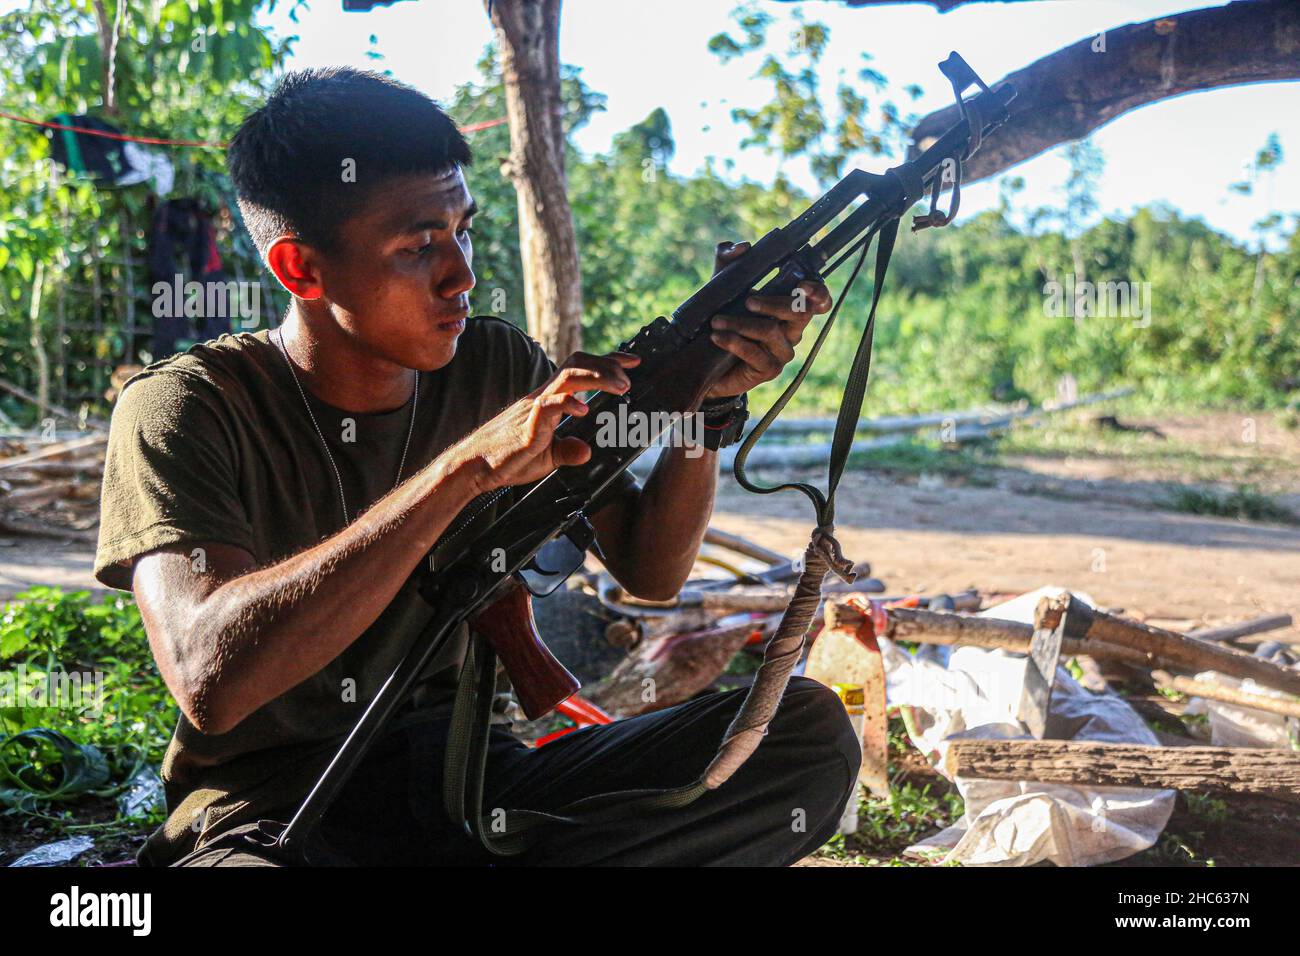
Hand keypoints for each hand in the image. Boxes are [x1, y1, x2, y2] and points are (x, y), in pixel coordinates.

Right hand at [445, 350, 640, 492]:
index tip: (633, 360)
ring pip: (567, 377)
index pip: (581, 370)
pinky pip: (548, 406)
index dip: (609, 361)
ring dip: (598, 377)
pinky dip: (567, 404)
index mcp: (549, 400)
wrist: (474, 466)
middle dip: (607, 365)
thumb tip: (587, 451)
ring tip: (620, 387)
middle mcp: (543, 397)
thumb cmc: (507, 458)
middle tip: (629, 377)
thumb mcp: (546, 457)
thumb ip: (568, 451)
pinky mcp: (527, 425)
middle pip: (577, 364)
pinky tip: (583, 410)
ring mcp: (534, 408)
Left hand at [703, 240, 832, 399]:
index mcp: (788, 308)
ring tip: (717, 321)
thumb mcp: (721, 285)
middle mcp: (791, 330)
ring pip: (773, 332)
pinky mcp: (768, 369)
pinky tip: (717, 336)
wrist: (705, 360)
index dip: (819, 293)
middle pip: (801, 313)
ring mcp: (781, 351)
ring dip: (742, 323)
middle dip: (775, 303)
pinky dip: (734, 342)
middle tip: (748, 300)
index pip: (818, 301)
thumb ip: (729, 261)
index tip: (804, 285)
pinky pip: (756, 355)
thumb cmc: (722, 318)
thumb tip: (743, 247)